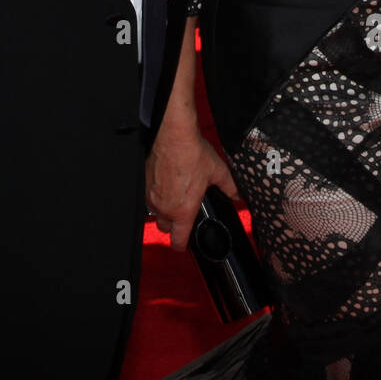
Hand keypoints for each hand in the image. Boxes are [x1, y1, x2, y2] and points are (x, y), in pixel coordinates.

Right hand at [146, 127, 238, 250]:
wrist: (172, 134)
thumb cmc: (192, 153)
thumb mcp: (217, 171)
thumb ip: (229, 187)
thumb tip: (236, 194)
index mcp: (183, 211)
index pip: (178, 241)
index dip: (182, 245)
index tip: (184, 244)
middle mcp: (164, 207)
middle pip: (165, 228)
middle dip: (173, 225)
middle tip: (182, 213)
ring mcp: (152, 196)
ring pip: (155, 212)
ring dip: (164, 209)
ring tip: (175, 195)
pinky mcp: (144, 182)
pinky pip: (149, 197)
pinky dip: (156, 194)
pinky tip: (166, 182)